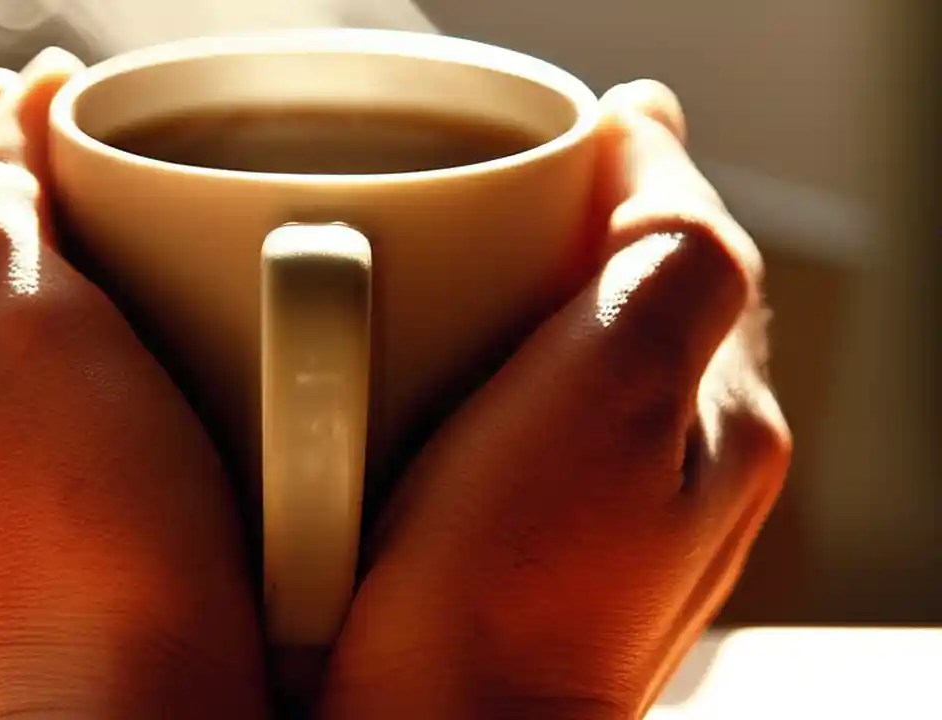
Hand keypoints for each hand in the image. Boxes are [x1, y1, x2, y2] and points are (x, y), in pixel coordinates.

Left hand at [0, 49, 265, 719]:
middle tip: (73, 150)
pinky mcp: (44, 568)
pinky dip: (66, 380)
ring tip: (89, 244)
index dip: (3, 136)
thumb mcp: (28, 347)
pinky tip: (109, 390)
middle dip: (8, 206)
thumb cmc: (94, 564)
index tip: (64, 83)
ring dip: (34, 290)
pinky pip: (39, 436)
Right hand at [317, 81, 791, 718]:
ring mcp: (594, 507)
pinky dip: (475, 381)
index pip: (683, 235)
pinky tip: (419, 394)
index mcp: (717, 415)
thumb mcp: (618, 394)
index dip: (612, 168)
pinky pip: (512, 424)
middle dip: (556, 233)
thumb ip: (673, 255)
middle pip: (622, 295)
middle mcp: (673, 464)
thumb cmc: (509, 599)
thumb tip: (651, 140)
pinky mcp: (521, 540)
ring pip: (565, 358)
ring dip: (510, 304)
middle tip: (466, 205)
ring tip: (435, 284)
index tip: (530, 144)